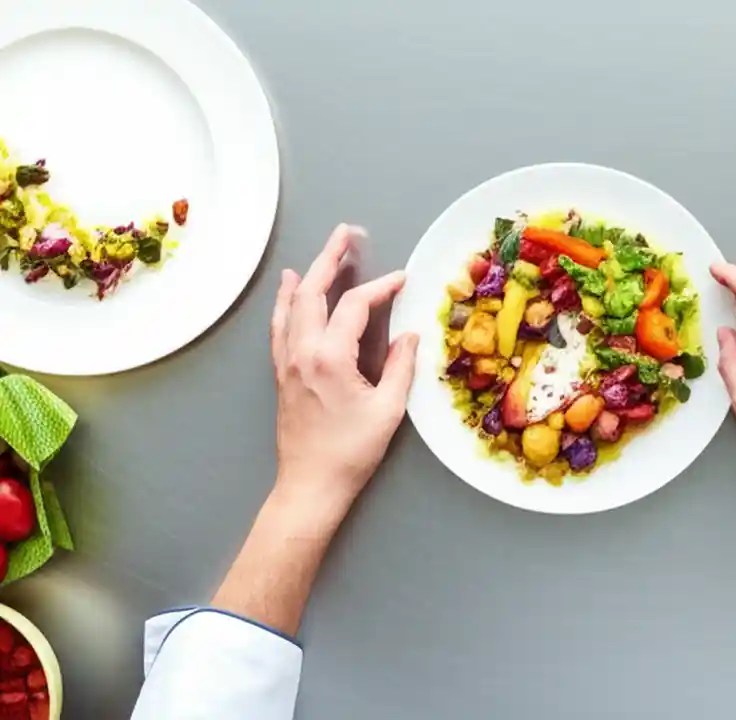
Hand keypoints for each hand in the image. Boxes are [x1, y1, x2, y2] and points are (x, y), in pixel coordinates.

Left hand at [270, 224, 419, 520]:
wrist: (311, 485)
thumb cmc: (352, 452)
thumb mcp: (388, 410)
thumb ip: (400, 367)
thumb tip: (409, 336)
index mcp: (329, 357)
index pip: (355, 306)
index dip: (381, 287)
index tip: (403, 279)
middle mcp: (301, 351)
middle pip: (312, 291)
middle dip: (330, 258)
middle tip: (347, 234)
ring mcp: (286, 361)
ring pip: (292, 305)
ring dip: (307, 274)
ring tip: (322, 253)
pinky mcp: (281, 373)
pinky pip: (281, 325)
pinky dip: (287, 301)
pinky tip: (288, 291)